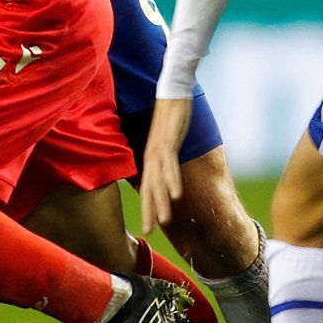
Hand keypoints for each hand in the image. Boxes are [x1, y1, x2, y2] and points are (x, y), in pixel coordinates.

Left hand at [138, 97, 192, 234]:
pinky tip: (176, 195)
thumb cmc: (171, 114)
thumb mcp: (168, 138)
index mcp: (150, 156)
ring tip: (163, 221)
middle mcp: (151, 156)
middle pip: (149, 188)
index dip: (147, 205)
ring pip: (158, 181)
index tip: (148, 225)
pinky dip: (172, 181)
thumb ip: (167, 153)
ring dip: (161, 202)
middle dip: (149, 211)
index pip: (146, 186)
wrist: (171, 91)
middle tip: (149, 231)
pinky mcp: (167, 142)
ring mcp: (158, 150)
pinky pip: (170, 166)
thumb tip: (169, 166)